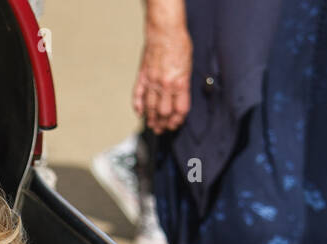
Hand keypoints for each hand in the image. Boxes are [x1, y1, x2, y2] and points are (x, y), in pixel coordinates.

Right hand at [133, 13, 191, 133]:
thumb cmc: (179, 45)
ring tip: (152, 126)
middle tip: (162, 129)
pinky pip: (137, 96)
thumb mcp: (188, 66)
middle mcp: (165, 86)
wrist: (164, 31)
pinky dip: (138, 107)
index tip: (175, 125)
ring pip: (150, 108)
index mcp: (180, 83)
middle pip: (164, 113)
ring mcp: (152, 82)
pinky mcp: (142, 77)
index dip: (177, 121)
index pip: (179, 110)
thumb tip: (180, 100)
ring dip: (151, 119)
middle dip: (163, 124)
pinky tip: (140, 113)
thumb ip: (184, 85)